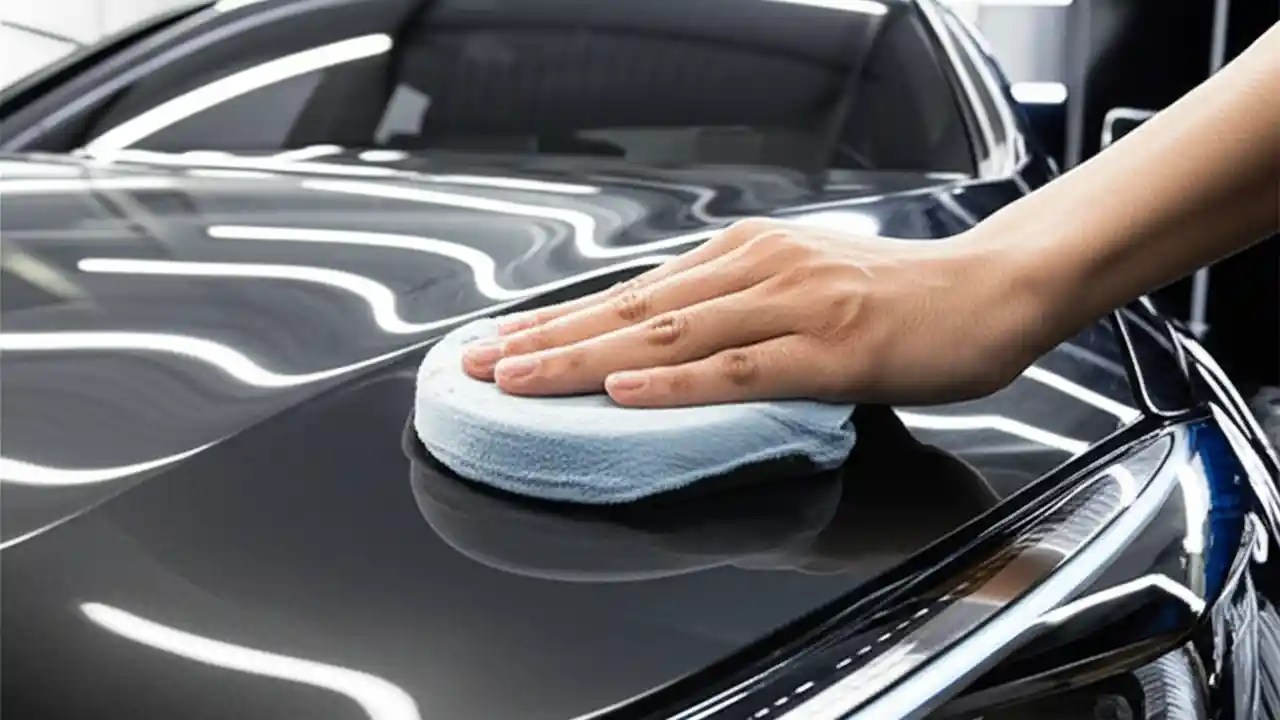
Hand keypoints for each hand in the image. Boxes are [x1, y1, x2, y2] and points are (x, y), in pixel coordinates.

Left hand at [461, 218, 1047, 405]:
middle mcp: (758, 269)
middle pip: (632, 311)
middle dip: (546, 339)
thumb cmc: (902, 296)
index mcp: (746, 255)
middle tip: (478, 363)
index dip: (561, 320)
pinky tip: (626, 394)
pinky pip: (742, 368)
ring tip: (521, 379)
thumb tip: (668, 343)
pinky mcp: (832, 348)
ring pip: (670, 337)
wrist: (994, 287)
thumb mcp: (804, 285)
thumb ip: (738, 309)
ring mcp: (793, 306)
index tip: (502, 342)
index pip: (634, 293)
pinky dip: (677, 384)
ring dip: (585, 358)